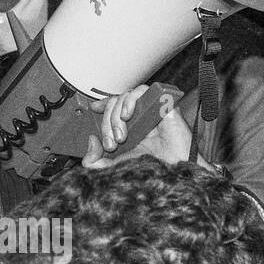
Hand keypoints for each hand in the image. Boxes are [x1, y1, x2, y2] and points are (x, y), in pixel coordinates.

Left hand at [81, 83, 195, 168]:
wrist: (172, 173)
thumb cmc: (153, 170)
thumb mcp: (114, 167)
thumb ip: (96, 161)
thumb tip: (91, 141)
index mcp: (130, 128)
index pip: (114, 109)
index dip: (103, 106)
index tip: (93, 109)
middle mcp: (139, 117)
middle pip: (115, 104)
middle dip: (106, 123)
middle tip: (111, 143)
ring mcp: (150, 110)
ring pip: (124, 96)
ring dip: (115, 115)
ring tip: (121, 135)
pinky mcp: (161, 104)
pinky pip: (141, 90)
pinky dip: (129, 100)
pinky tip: (127, 115)